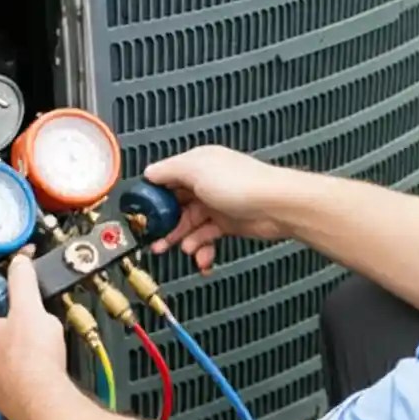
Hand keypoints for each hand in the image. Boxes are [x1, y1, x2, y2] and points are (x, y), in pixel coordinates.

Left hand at [0, 252, 70, 419]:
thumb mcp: (30, 308)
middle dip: (10, 329)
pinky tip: (40, 372)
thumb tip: (19, 261)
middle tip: (33, 326)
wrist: (42, 401)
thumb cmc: (32, 359)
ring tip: (40, 351)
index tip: (14, 301)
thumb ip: (22, 281)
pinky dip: (22, 375)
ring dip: (15, 354)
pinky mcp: (2, 397)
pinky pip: (10, 379)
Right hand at [143, 145, 298, 274]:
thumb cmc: (243, 184)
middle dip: (164, 223)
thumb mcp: (196, 169)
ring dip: (182, 239)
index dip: (153, 197)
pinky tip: (200, 254)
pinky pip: (207, 237)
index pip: (166, 179)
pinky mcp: (228, 223)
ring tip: (180, 249)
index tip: (142, 214)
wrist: (276, 205)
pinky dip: (201, 247)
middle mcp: (206, 183)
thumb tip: (149, 172)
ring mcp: (217, 204)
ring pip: (190, 224)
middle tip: (154, 238)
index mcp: (197, 164)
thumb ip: (169, 170)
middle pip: (176, 205)